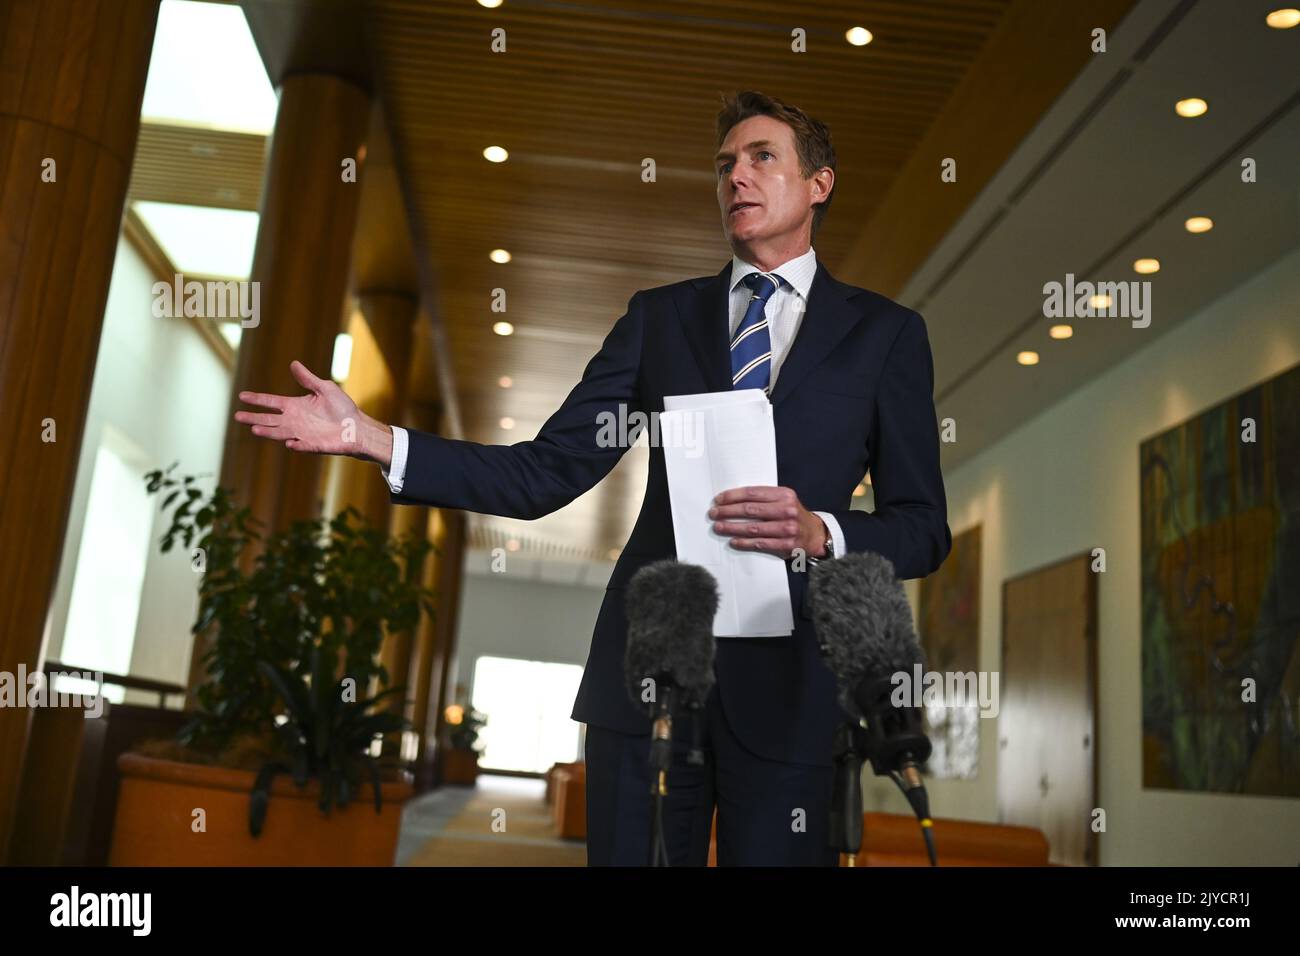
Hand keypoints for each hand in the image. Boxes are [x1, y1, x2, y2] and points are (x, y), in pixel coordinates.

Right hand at [233, 361, 392, 465]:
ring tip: (254, 429)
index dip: (257, 400)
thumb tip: (293, 363)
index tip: (241, 396)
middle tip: (237, 416)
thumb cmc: (342, 408)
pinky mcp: (314, 445)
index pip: (271, 402)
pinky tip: (290, 443)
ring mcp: (302, 434)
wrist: (357, 426)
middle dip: (253, 418)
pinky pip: (303, 446)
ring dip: (268, 432)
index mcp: (295, 406)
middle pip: (269, 420)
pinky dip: (297, 445)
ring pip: (280, 433)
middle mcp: (294, 421)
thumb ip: (308, 379)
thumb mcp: (325, 388)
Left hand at [708, 486, 827, 559]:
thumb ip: (763, 498)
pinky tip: (733, 541)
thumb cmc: (792, 515)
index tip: (718, 500)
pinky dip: (744, 542)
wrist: (814, 534)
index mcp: (784, 495)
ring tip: (718, 527)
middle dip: (727, 511)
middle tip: (713, 513)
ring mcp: (787, 528)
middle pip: (750, 509)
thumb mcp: (783, 500)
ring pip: (753, 528)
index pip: (752, 493)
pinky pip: (760, 543)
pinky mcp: (786, 544)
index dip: (732, 496)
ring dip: (732, 528)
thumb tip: (732, 499)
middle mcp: (787, 510)